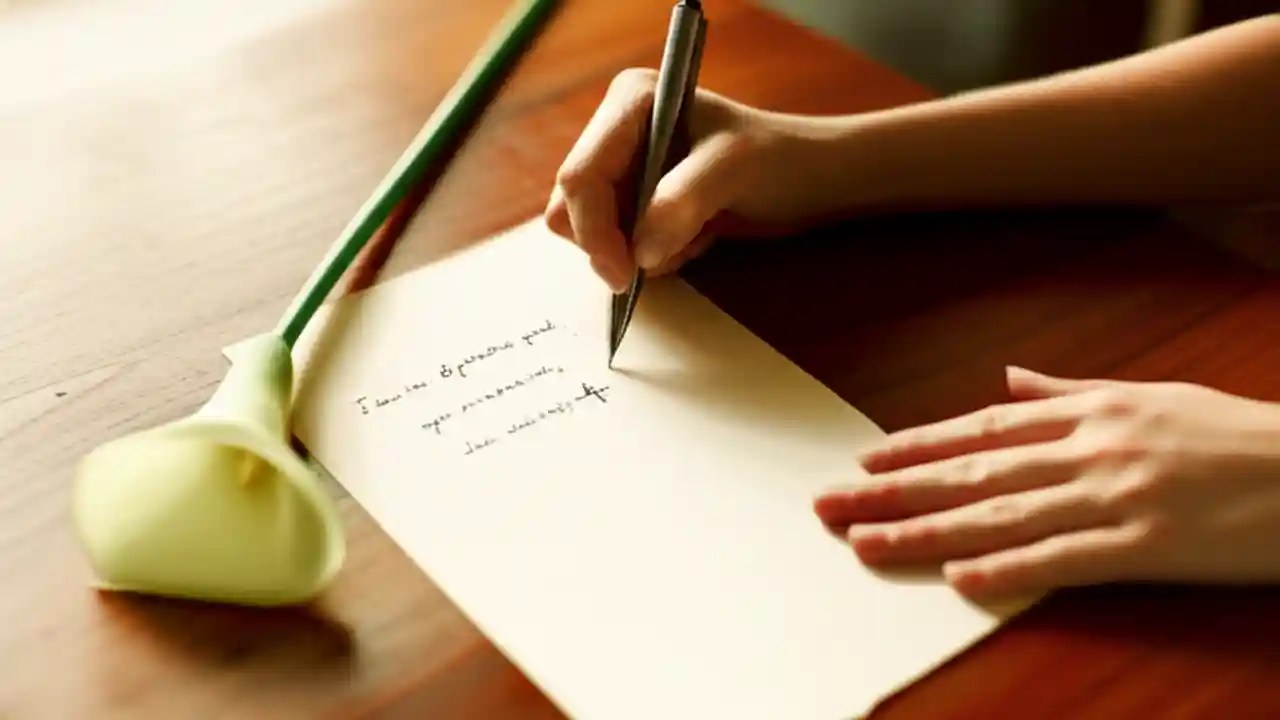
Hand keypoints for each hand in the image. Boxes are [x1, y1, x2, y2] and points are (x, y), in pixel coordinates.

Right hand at [545, 68, 844, 290]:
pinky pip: (615, 243)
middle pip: (571, 207)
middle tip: (667, 254)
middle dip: (615, 242)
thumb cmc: (779, 160)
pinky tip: (692, 237)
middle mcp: (615, 130)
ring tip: (692, 236)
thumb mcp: (734, 169)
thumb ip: (682, 203)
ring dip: (637, 251)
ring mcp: (623, 167)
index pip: (580, 176)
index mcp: (629, 102)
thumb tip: (638, 252)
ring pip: (589, 231)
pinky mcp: (635, 199)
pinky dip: (650, 254)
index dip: (594, 230)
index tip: (626, 275)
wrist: (810, 178)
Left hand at [814, 366, 1279, 601]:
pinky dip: (1012, 568)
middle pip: (973, 471)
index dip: (918, 444)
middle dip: (895, 488)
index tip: (866, 457)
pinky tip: (962, 578)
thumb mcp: (1147, 395)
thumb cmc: (1234, 433)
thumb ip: (1068, 391)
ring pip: (1002, 514)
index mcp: (1089, 413)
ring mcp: (1116, 497)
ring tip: (865, 542)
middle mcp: (1089, 449)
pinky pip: (1068, 560)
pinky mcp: (1149, 546)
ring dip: (927, 531)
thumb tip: (1009, 379)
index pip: (982, 428)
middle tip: (830, 502)